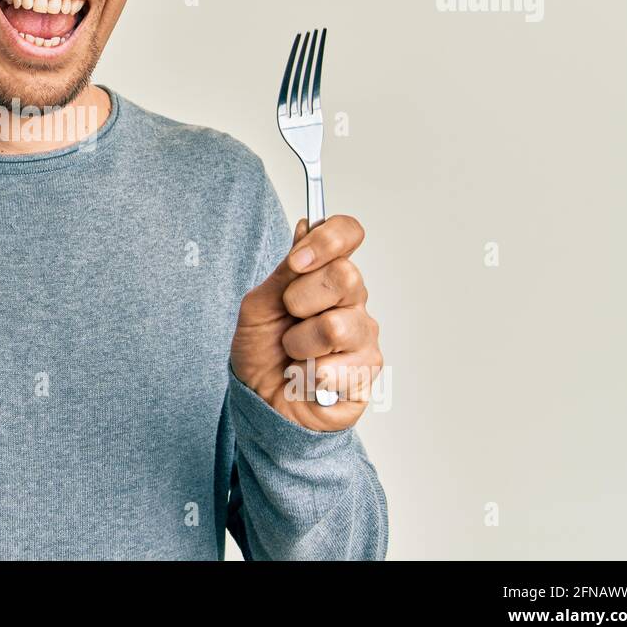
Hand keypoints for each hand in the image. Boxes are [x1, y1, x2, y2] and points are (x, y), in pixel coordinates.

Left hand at [230, 214, 381, 430]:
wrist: (260, 401)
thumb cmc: (262, 352)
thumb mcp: (259, 306)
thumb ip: (285, 271)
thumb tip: (307, 226)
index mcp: (326, 275)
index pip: (348, 234)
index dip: (328, 239)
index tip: (297, 260)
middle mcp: (352, 300)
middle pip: (345, 276)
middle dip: (299, 300)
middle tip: (288, 319)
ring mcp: (364, 335)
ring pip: (336, 325)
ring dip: (298, 344)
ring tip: (294, 355)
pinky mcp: (367, 372)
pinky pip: (333, 367)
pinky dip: (305, 376)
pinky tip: (306, 378)